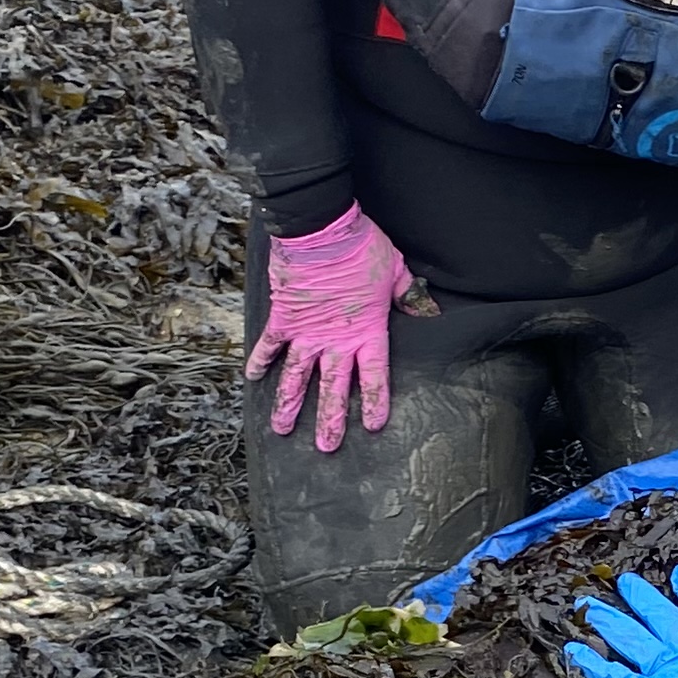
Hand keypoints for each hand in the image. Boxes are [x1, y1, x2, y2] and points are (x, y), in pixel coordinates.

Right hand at [245, 204, 409, 452]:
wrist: (321, 230)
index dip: (374, 402)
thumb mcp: (397, 270)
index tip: (371, 426)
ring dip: (289, 404)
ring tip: (282, 428)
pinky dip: (260, 360)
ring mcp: (305, 332)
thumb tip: (426, 311)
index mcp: (367, 332)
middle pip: (332, 388)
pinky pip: (269, 345)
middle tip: (325, 448)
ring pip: (296, 377)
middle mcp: (335, 341)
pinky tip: (251, 378)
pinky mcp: (283, 317)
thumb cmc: (363, 247)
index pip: (373, 377)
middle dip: (328, 420)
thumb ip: (409, 296)